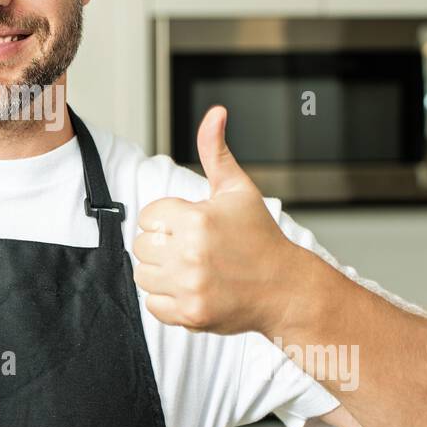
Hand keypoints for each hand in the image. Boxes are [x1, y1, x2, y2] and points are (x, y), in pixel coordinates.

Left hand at [133, 106, 296, 336]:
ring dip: (161, 272)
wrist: (285, 289)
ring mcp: (189, 286)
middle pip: (142, 245)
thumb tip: (215, 112)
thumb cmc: (260, 237)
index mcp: (197, 219)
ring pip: (143, 275)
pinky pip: (153, 305)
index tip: (190, 225)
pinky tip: (191, 288)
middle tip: (192, 248)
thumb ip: (215, 151)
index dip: (167, 219)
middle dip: (163, 244)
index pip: (149, 216)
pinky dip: (167, 300)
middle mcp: (190, 253)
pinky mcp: (190, 314)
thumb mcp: (238, 190)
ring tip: (189, 268)